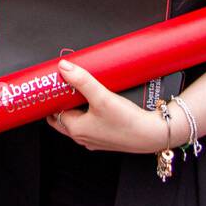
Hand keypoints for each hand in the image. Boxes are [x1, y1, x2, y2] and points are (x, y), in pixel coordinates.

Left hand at [45, 60, 165, 153]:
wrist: (152, 134)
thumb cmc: (128, 122)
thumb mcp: (102, 97)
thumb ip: (82, 80)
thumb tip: (64, 67)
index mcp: (75, 129)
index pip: (54, 111)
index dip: (52, 97)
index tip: (53, 85)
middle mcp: (82, 136)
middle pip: (63, 117)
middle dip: (61, 102)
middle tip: (64, 86)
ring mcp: (94, 138)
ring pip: (77, 120)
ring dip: (76, 107)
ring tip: (81, 89)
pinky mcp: (106, 136)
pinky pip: (91, 123)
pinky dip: (89, 112)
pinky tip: (97, 101)